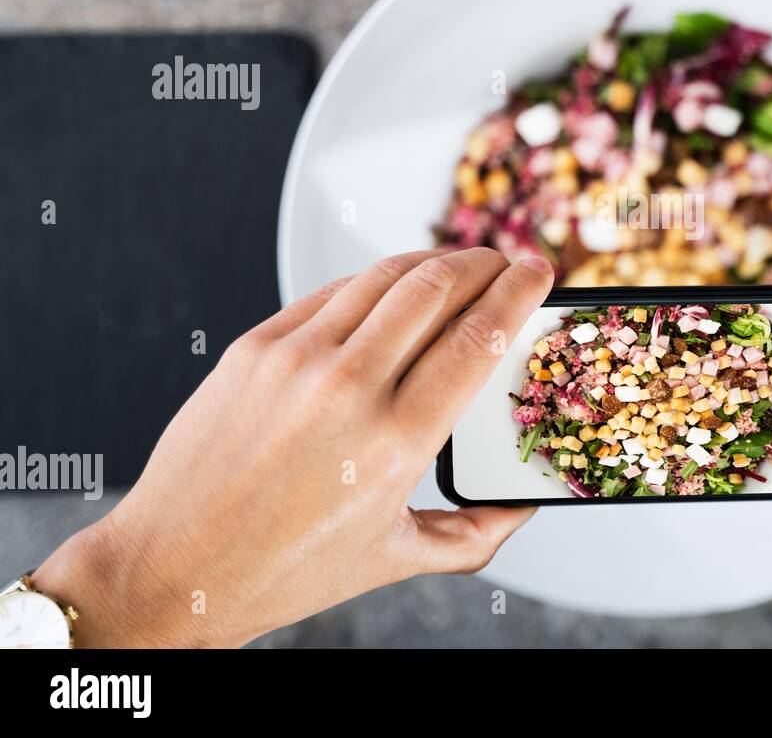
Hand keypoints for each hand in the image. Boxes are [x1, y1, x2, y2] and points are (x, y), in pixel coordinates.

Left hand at [33, 248, 552, 647]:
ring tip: (457, 267)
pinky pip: (330, 292)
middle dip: (484, 263)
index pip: (477, 337)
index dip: (518, 292)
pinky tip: (390, 292)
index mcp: (396, 442)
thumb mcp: (396, 556)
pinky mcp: (255, 347)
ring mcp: (296, 360)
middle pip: (438, 286)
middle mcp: (347, 390)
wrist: (174, 566)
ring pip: (384, 275)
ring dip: (434, 262)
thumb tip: (519, 507)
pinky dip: (373, 283)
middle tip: (504, 264)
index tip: (537, 273)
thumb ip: (475, 532)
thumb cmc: (280, 568)